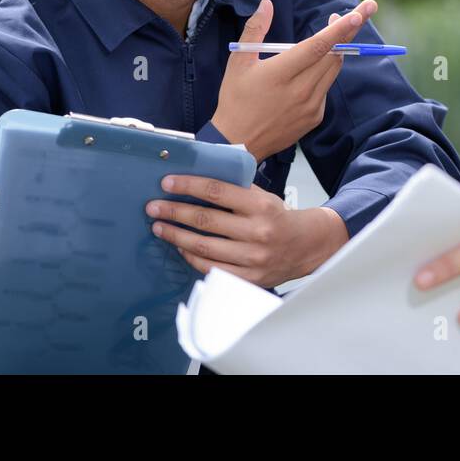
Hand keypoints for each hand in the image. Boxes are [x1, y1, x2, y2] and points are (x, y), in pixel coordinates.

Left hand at [147, 174, 348, 287]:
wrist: (306, 247)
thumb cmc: (279, 217)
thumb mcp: (263, 196)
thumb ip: (235, 189)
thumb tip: (195, 182)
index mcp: (261, 205)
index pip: (217, 191)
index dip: (188, 186)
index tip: (167, 183)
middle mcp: (257, 232)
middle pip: (205, 220)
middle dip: (174, 212)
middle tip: (153, 207)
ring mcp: (252, 258)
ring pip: (204, 247)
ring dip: (176, 235)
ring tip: (159, 227)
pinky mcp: (249, 278)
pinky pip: (212, 268)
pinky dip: (192, 257)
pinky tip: (180, 246)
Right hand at [209, 0, 376, 162]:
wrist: (238, 143)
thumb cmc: (236, 99)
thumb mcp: (239, 61)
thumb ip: (255, 29)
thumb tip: (267, 4)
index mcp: (281, 73)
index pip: (318, 47)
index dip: (339, 29)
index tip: (357, 13)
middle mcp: (300, 91)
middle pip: (333, 56)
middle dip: (346, 32)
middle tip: (349, 15)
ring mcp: (311, 106)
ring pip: (333, 71)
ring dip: (336, 51)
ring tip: (330, 36)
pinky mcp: (315, 117)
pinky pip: (325, 88)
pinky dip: (323, 74)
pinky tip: (308, 72)